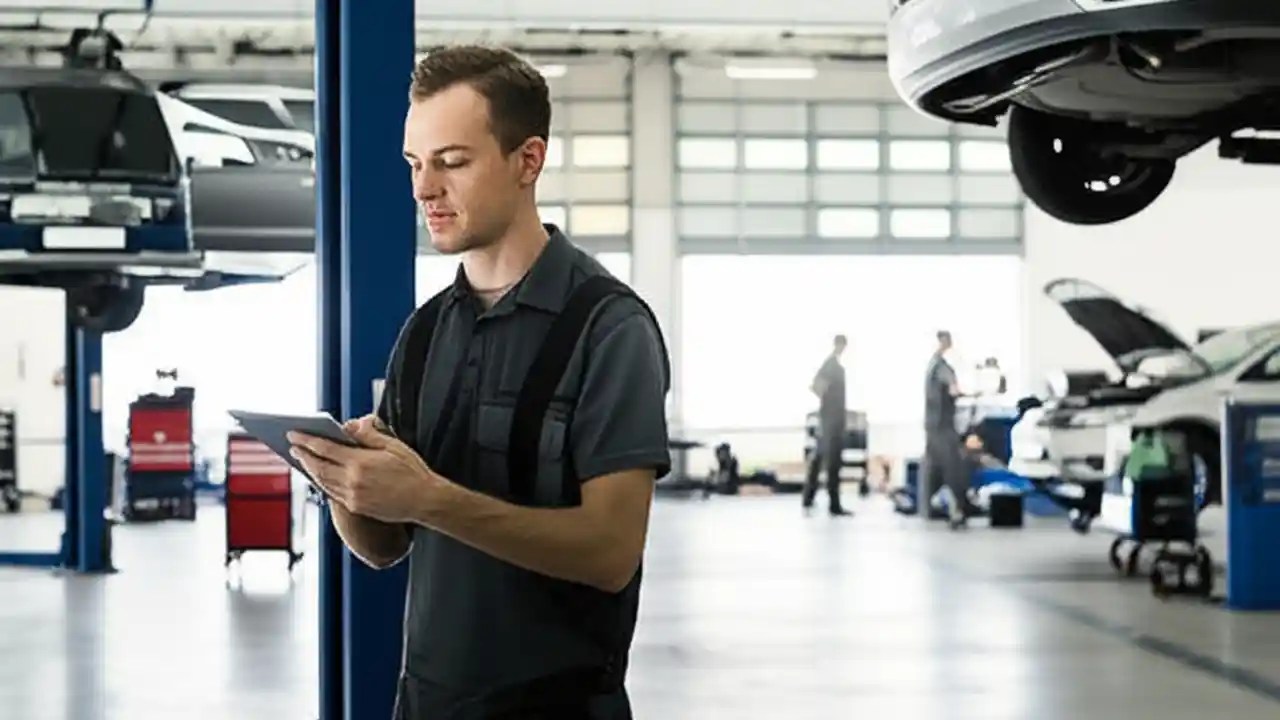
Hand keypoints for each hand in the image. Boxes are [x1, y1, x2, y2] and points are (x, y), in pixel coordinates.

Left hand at [287, 416, 444, 523]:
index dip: (307, 440)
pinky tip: (320, 477)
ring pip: (323, 481)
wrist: (424, 500)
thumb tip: (350, 425)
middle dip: (303, 455)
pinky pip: (332, 493)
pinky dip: (322, 483)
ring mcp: (353, 496)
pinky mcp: (356, 507)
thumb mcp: (393, 445)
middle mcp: (352, 481)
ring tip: (303, 460)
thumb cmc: (413, 471)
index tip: (294, 433)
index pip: (325, 448)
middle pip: (319, 466)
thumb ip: (368, 434)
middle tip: (293, 446)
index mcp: (360, 463)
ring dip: (310, 470)